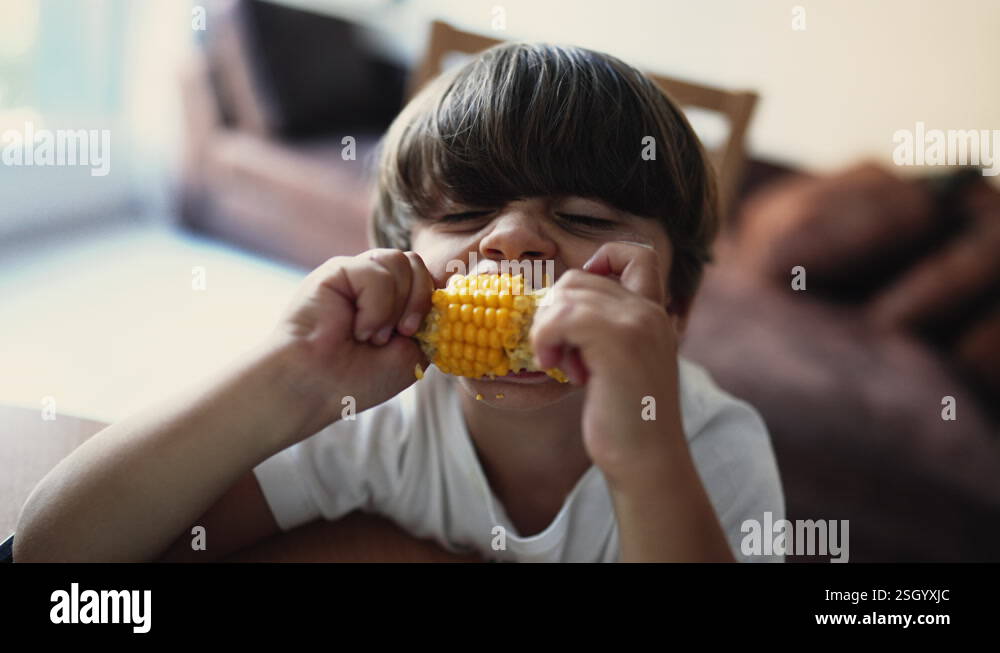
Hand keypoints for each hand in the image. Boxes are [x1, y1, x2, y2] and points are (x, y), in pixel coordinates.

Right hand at [267, 248, 433, 428]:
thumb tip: (446, 296)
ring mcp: (356, 274)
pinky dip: (375, 307)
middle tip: (402, 333)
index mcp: (392, 300)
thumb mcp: (411, 354)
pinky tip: (357, 329)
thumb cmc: (357, 377)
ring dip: (395, 306)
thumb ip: (430, 323)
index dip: (431, 301)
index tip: (419, 333)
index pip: (427, 278)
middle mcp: (374, 283)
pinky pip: (376, 272)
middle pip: (417, 264)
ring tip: (373, 336)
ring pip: (401, 261)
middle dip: (419, 301)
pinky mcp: (338, 270)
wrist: (316, 386)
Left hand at [530, 242, 683, 481]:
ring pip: (566, 294)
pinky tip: (555, 366)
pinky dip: (546, 338)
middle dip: (556, 314)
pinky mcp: (618, 342)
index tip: (581, 306)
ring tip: (563, 364)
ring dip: (549, 329)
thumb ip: (603, 330)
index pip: (636, 254)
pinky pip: (562, 316)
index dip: (602, 262)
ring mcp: (637, 323)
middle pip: (579, 278)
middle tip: (564, 355)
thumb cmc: (625, 419)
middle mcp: (650, 311)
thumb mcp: (617, 363)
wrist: (646, 459)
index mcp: (654, 314)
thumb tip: (554, 307)